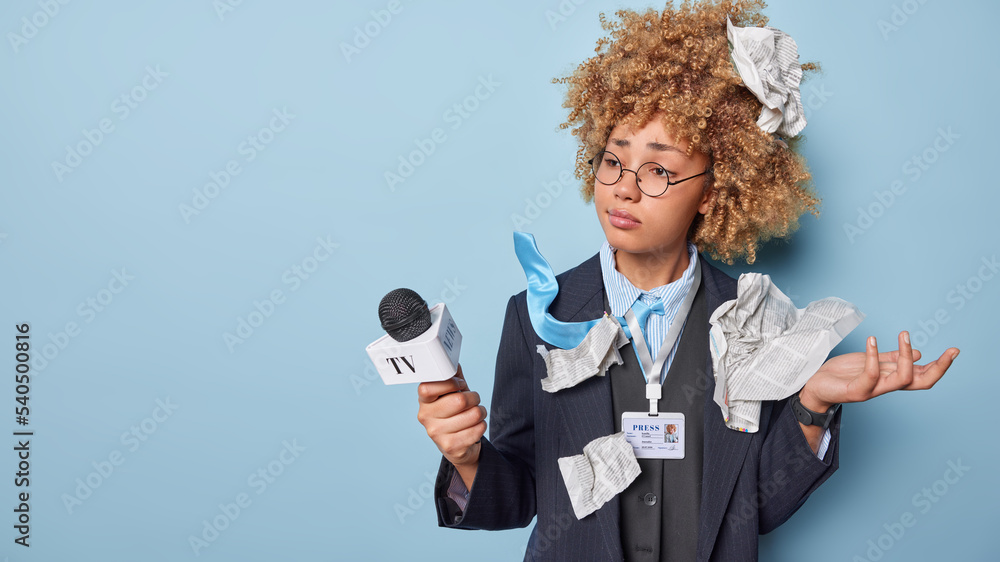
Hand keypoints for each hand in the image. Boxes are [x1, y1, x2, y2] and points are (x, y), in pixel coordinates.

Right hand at [416, 365, 486, 470]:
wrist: (457, 444)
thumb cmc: (454, 411)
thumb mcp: (452, 391)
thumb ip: (452, 374)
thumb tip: (452, 358)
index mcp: (424, 399)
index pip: (429, 387)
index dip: (451, 383)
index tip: (459, 384)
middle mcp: (425, 416)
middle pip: (459, 401)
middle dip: (474, 397)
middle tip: (473, 400)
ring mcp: (436, 433)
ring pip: (473, 415)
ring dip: (481, 412)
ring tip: (476, 414)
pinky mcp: (450, 446)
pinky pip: (477, 430)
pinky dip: (482, 426)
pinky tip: (475, 427)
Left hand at [800, 331, 959, 411]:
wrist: (814, 385)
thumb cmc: (842, 374)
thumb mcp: (870, 361)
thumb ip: (891, 358)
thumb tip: (919, 354)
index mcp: (890, 378)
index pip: (922, 375)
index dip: (940, 366)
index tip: (954, 351)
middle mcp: (885, 386)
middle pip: (920, 383)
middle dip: (938, 368)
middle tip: (950, 351)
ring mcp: (872, 390)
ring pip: (901, 379)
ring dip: (906, 356)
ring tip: (905, 334)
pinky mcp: (856, 391)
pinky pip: (871, 375)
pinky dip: (874, 356)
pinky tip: (873, 340)